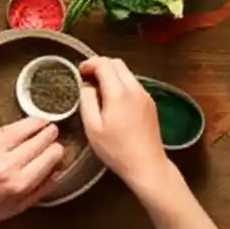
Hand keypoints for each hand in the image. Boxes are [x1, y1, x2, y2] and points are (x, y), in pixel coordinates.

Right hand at [78, 57, 172, 193]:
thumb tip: (86, 86)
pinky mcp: (150, 104)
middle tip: (87, 78)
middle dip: (100, 65)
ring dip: (111, 74)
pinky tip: (113, 100)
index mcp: (119, 93)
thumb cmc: (116, 149)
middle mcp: (135, 89)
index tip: (79, 72)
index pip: (104, 64)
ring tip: (98, 90)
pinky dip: (121, 84)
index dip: (89, 64)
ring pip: (127, 73)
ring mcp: (145, 95)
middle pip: (117, 63)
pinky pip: (133, 84)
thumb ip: (87, 101)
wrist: (147, 165)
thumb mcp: (92, 127)